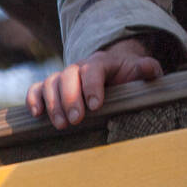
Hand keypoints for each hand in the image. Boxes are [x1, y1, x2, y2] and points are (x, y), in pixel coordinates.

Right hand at [27, 37, 163, 128]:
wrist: (114, 70)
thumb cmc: (127, 74)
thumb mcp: (140, 70)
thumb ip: (147, 69)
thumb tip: (151, 70)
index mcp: (101, 62)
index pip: (93, 69)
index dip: (93, 86)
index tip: (96, 106)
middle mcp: (79, 67)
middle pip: (68, 76)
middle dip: (70, 99)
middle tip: (76, 120)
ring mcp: (63, 76)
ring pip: (50, 83)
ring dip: (53, 104)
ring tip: (61, 125)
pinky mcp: (52, 87)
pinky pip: (36, 89)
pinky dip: (34, 99)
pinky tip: (38, 114)